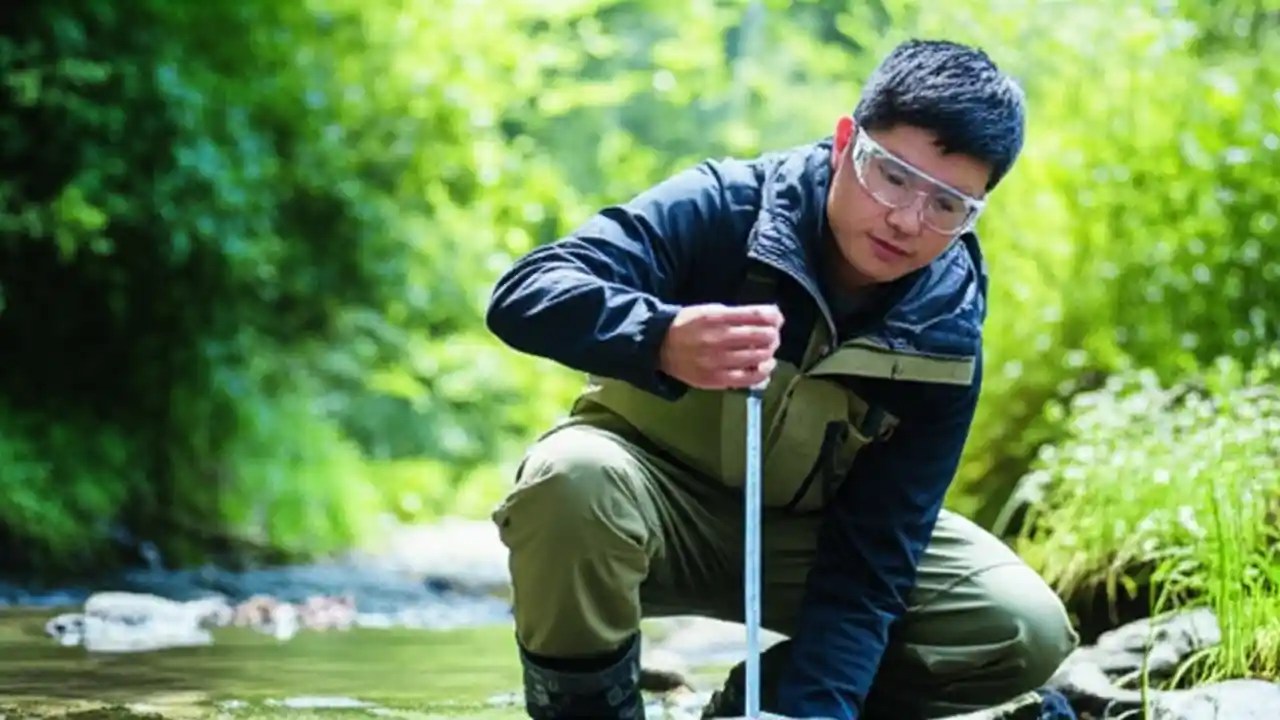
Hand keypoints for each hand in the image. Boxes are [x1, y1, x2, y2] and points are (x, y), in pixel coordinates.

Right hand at [658, 303, 782, 389]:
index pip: (757, 315)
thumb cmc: (689, 326)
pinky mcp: (716, 379)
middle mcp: (718, 339)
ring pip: (759, 357)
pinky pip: (749, 378)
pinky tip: (765, 367)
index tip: (777, 318)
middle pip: (762, 336)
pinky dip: (763, 372)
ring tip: (768, 350)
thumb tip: (771, 317)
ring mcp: (717, 361)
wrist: (661, 347)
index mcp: (716, 317)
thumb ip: (738, 314)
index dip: (774, 316)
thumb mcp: (710, 310)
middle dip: (773, 335)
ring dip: (770, 352)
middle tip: (773, 335)